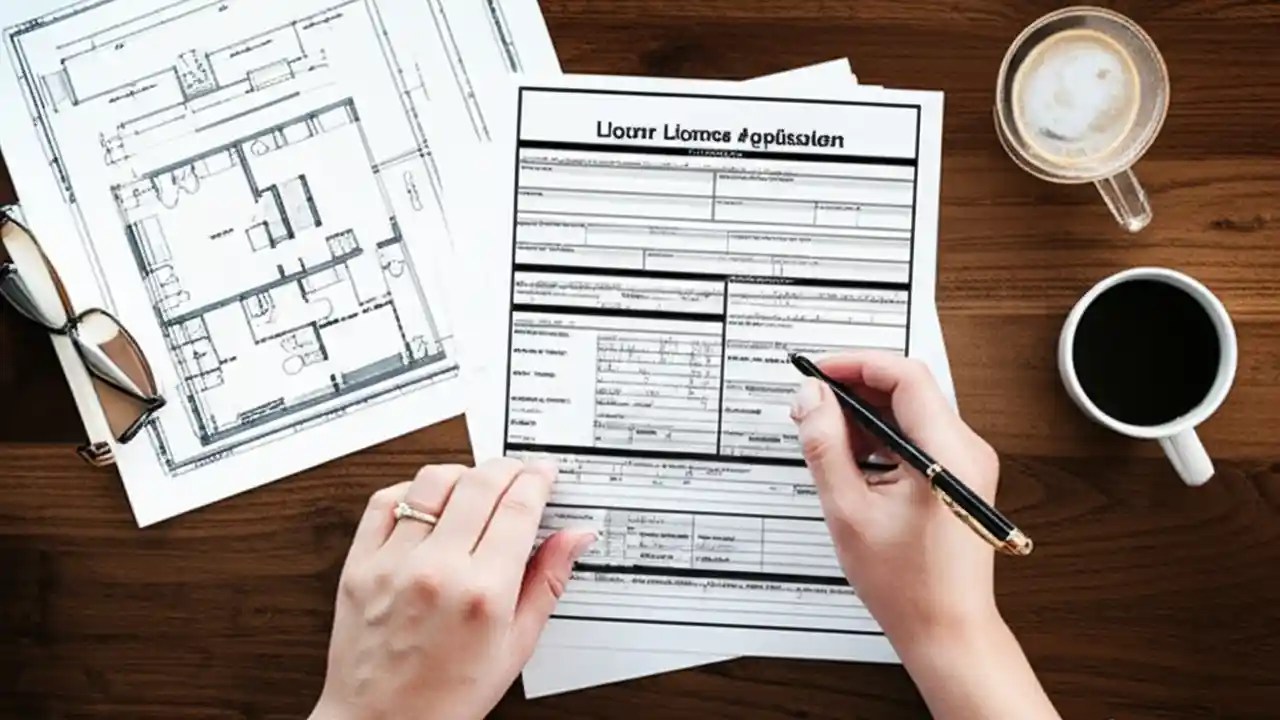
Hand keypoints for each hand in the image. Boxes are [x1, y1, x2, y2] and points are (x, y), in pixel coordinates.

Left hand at [311, 458, 594, 719]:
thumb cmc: (447, 696)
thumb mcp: (516, 646)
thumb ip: (548, 582)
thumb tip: (574, 537)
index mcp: (484, 593)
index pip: (519, 507)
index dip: (537, 480)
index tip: (544, 476)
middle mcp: (437, 570)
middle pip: (480, 484)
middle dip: (507, 468)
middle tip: (518, 473)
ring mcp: (393, 564)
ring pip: (432, 481)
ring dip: (462, 473)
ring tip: (474, 486)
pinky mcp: (359, 564)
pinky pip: (384, 501)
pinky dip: (411, 489)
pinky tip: (427, 502)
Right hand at [789, 351, 1001, 648]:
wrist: (946, 628)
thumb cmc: (910, 586)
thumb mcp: (848, 510)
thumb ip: (824, 446)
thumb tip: (811, 398)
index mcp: (948, 453)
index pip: (904, 375)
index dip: (855, 364)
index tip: (818, 372)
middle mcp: (966, 451)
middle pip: (907, 388)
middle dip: (854, 388)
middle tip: (811, 403)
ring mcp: (966, 463)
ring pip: (909, 411)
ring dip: (864, 413)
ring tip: (824, 433)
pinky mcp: (957, 475)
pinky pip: (916, 435)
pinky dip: (880, 435)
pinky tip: (850, 455)